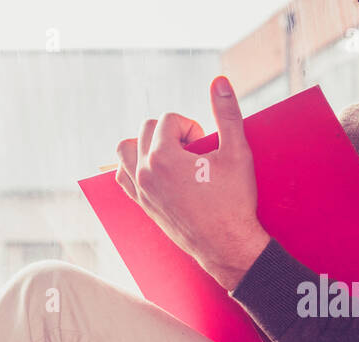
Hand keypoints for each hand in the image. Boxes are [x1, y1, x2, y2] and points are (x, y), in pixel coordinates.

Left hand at [114, 76, 269, 289]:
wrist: (226, 245)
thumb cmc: (233, 201)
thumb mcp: (236, 152)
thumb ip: (227, 113)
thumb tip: (218, 80)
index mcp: (162, 159)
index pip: (169, 119)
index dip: (192, 125)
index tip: (207, 144)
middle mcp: (143, 174)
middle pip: (147, 129)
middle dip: (172, 132)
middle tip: (195, 151)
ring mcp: (138, 191)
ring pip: (125, 150)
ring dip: (147, 143)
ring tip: (174, 154)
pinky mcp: (140, 204)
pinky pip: (122, 175)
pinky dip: (135, 165)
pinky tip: (158, 169)